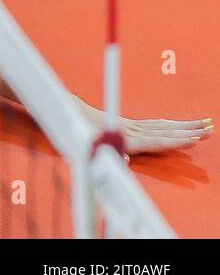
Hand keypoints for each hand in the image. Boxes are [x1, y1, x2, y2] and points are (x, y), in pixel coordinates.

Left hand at [78, 97, 213, 156]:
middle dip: (188, 131)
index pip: (154, 140)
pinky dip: (173, 125)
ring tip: (207, 124)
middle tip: (210, 130)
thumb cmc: (78, 138)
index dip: (173, 141)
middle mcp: (131, 131)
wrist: (69, 115)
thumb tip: (121, 159)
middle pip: (164, 131)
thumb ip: (104, 154)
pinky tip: (185, 126)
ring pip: (164, 126)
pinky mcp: (131, 126)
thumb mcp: (88, 149)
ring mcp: (132, 127)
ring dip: (186, 126)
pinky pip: (157, 125)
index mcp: (124, 139)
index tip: (192, 140)